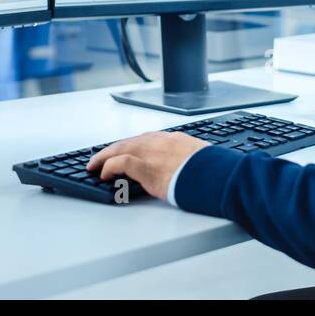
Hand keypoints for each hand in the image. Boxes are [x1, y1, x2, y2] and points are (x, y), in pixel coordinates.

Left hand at [87, 131, 208, 200]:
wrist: (220, 176)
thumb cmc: (216, 172)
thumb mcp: (203, 160)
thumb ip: (190, 161)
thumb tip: (189, 170)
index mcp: (175, 140)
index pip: (146, 139)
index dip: (132, 146)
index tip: (124, 151)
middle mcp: (162, 142)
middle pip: (130, 141)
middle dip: (113, 149)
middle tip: (101, 156)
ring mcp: (153, 153)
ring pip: (120, 148)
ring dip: (105, 157)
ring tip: (94, 165)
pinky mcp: (148, 168)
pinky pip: (121, 163)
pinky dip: (109, 167)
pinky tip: (103, 174)